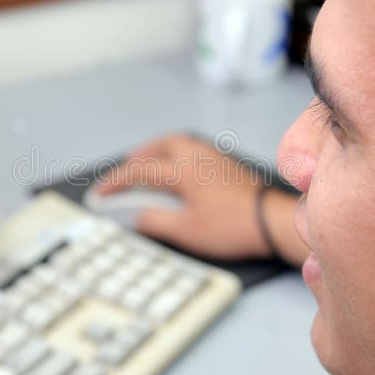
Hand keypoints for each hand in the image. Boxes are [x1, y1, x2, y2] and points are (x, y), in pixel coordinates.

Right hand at [96, 134, 307, 263]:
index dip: (116, 183)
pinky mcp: (227, 164)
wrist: (273, 221)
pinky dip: (176, 155)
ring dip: (158, 152)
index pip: (139, 171)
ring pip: (178, 144)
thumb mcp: (186, 231)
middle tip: (123, 172)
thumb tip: (135, 216)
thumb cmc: (232, 226)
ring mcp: (214, 157)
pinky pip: (193, 149)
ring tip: (147, 167)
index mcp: (182, 170)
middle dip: (137, 157)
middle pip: (159, 146)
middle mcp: (196, 156)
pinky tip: (178, 171)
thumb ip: (155, 221)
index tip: (101, 194)